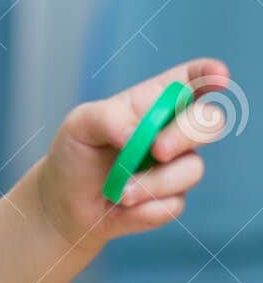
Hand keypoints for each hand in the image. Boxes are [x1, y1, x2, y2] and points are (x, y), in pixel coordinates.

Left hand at [37, 57, 228, 248]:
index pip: (192, 80)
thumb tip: (136, 134)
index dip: (210, 75)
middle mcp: (173, 130)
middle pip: (209, 121)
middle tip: (157, 150)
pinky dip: (141, 208)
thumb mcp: (79, 126)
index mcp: (153, 102)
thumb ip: (108, 118)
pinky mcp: (173, 198)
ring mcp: (177, 165)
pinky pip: (172, 204)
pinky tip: (121, 205)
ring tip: (117, 190)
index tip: (218, 77)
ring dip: (151, 183)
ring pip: (191, 170)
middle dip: (188, 134)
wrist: (64, 203)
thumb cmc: (75, 154)